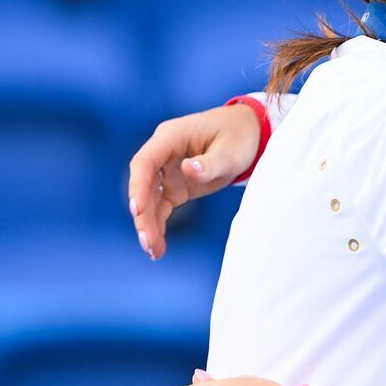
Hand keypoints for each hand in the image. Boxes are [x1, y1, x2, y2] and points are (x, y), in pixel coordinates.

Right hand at [128, 103, 262, 258]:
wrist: (248, 133)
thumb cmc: (238, 136)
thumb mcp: (231, 150)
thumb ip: (210, 163)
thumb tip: (189, 170)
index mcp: (171, 137)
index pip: (145, 162)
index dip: (137, 185)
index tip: (137, 209)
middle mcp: (163, 153)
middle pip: (143, 185)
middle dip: (143, 215)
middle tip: (148, 241)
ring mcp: (167, 170)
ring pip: (150, 199)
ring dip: (149, 224)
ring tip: (154, 251)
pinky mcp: (176, 185)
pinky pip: (161, 206)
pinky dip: (159, 225)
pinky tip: (158, 247)